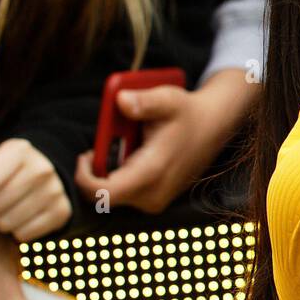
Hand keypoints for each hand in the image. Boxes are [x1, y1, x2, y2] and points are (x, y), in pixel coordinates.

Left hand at [0, 138, 70, 241]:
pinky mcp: (62, 211)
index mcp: (20, 151)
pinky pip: (23, 236)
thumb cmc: (2, 170)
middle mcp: (42, 168)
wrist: (41, 176)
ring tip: (4, 211)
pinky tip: (19, 219)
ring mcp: (55, 190)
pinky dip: (16, 232)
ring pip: (6, 224)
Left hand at [75, 73, 249, 213]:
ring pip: (114, 193)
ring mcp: (154, 200)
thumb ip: (144, 101)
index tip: (86, 154)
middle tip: (107, 141)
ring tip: (127, 142)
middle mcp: (152, 195)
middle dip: (99, 167)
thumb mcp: (169, 99)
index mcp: (152, 173)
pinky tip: (135, 152)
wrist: (214, 128)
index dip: (84, 177)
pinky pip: (125, 191)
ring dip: (110, 169)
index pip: (103, 193)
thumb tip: (120, 100)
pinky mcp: (154, 200)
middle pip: (105, 192)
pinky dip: (121, 173)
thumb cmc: (188, 113)